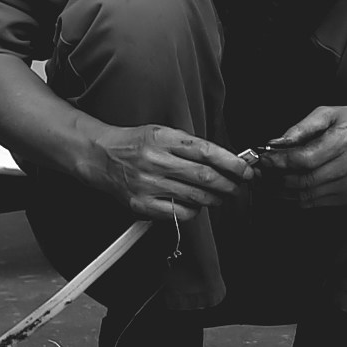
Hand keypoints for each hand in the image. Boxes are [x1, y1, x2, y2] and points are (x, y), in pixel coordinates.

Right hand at [81, 122, 251, 221]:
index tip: (245, 170)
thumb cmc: (135, 144)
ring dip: (215, 199)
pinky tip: (195, 205)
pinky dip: (194, 211)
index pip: (207, 152)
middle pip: (205, 177)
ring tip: (220, 196)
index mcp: (163, 139)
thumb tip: (226, 160)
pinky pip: (178, 213)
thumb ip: (191, 146)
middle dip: (229, 184)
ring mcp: (148, 184)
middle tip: (237, 187)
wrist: (100, 156)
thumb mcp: (163, 132)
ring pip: (195, 197)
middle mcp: (155, 161)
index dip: (232, 163)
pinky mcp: (141, 204)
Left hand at [254, 104, 346, 207]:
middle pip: (305, 180)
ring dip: (283, 191)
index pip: (306, 159)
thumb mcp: (331, 113)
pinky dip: (297, 197)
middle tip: (262, 173)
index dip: (281, 162)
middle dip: (277, 178)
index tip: (265, 159)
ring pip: (308, 195)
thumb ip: (303, 127)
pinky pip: (316, 202)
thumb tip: (278, 142)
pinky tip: (286, 188)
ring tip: (268, 182)